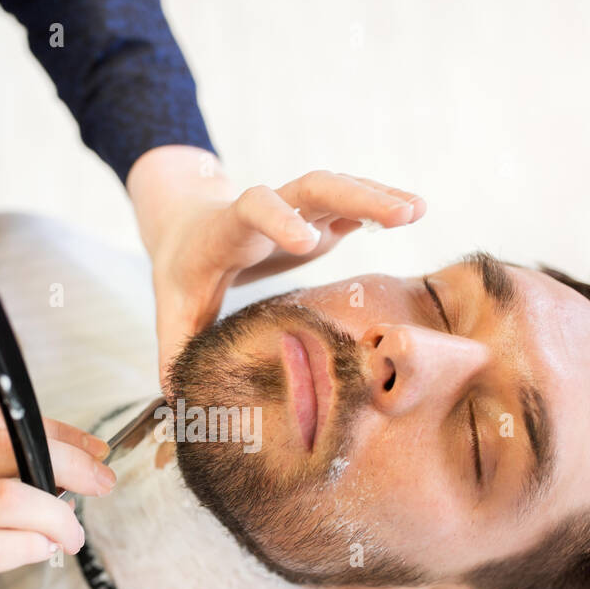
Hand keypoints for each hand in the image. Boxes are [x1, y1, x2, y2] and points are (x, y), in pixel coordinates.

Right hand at [0, 403, 115, 588]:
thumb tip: (46, 461)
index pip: (1, 418)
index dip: (60, 434)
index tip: (93, 454)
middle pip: (11, 449)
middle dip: (72, 468)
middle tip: (99, 489)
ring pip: (7, 498)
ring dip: (57, 516)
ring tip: (70, 534)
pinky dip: (29, 547)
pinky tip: (41, 552)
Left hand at [127, 148, 425, 396]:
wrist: (187, 224)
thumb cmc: (183, 273)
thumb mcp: (172, 308)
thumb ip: (174, 349)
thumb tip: (176, 401)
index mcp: (228, 230)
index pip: (253, 210)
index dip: (278, 221)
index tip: (307, 243)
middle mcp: (266, 209)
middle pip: (311, 187)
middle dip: (353, 197)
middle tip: (399, 217)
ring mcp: (295, 208)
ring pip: (337, 189)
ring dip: (376, 197)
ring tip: (417, 209)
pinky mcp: (315, 216)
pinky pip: (351, 202)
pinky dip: (381, 203)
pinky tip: (415, 208)